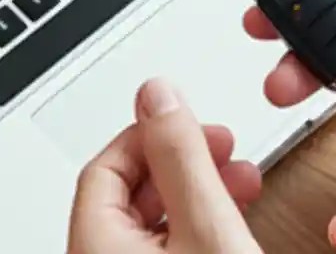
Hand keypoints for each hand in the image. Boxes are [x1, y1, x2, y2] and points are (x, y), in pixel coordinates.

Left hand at [68, 78, 263, 253]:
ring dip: (197, 193)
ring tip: (241, 185)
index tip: (192, 123)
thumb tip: (158, 96)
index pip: (105, 164)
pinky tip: (232, 225)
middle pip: (128, 192)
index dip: (152, 135)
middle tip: (223, 152)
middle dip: (183, 163)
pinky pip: (165, 249)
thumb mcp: (206, 226)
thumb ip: (180, 158)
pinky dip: (196, 229)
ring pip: (151, 222)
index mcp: (94, 243)